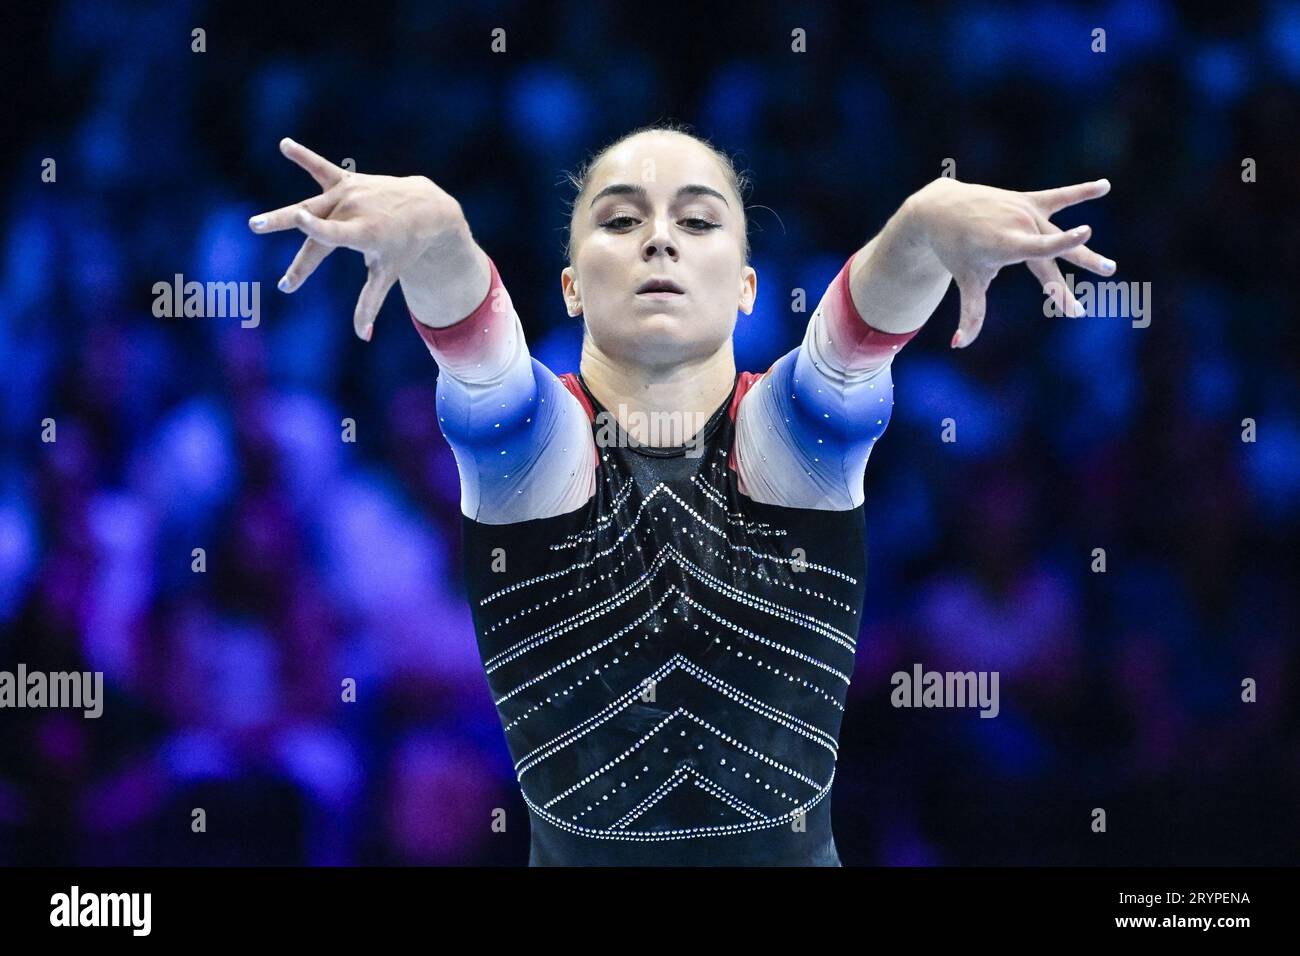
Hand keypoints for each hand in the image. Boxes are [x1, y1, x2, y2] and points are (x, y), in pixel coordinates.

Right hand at [248, 138, 464, 339]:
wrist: (427, 210)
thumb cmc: (404, 247)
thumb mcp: (388, 274)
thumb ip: (370, 303)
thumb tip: (362, 337)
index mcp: (363, 233)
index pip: (335, 233)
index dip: (318, 228)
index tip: (301, 221)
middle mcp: (354, 210)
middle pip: (313, 225)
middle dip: (286, 230)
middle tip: (256, 229)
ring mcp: (350, 194)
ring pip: (311, 204)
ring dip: (283, 216)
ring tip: (256, 225)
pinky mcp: (347, 181)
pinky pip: (322, 168)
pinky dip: (304, 157)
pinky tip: (285, 144)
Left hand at [908, 176, 1115, 347]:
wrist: (939, 210)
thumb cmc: (954, 249)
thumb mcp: (966, 280)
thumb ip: (971, 313)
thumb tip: (960, 345)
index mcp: (1007, 243)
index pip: (1040, 248)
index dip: (1063, 242)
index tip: (1086, 233)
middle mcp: (1020, 225)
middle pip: (1053, 254)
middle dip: (1075, 272)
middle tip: (1100, 285)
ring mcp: (1025, 211)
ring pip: (1059, 233)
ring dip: (1082, 249)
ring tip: (1109, 269)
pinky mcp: (1027, 201)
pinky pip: (1059, 196)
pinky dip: (1081, 191)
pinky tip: (1105, 186)